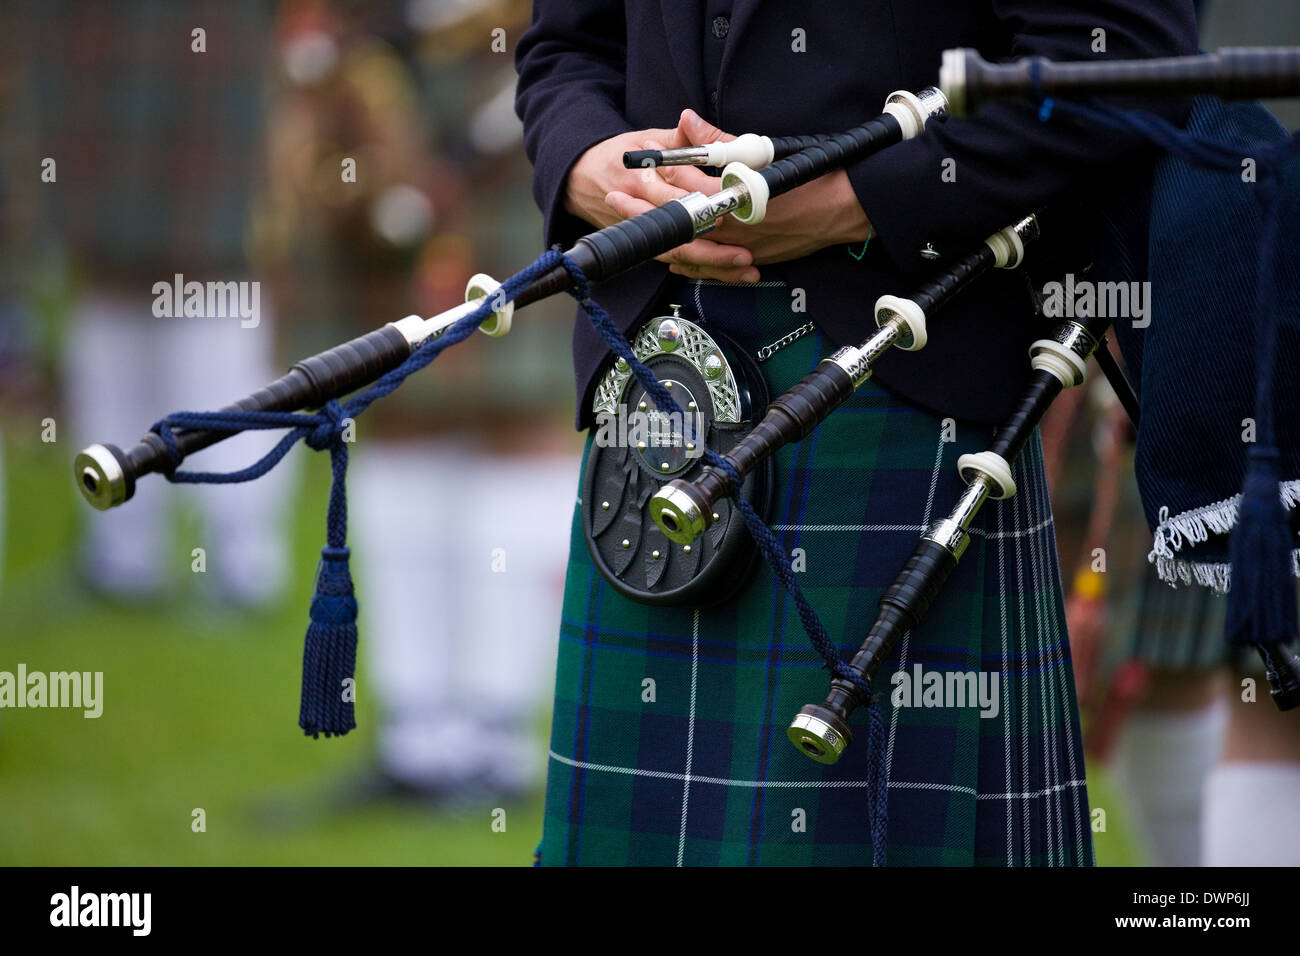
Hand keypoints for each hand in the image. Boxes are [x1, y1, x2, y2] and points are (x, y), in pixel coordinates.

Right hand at [563, 126, 757, 282]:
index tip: (731, 208)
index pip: (679, 191)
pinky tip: (727, 274)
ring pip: (677, 252)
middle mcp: (640, 206)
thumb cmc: (616, 156)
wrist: (578, 179)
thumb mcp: (645, 138)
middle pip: (680, 229)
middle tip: (745, 251)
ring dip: (711, 263)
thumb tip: (693, 121)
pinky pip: (674, 260)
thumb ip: (677, 137)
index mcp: (642, 177)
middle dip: (713, 244)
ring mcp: (640, 229)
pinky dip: (700, 269)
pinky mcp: (643, 242)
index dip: (707, 201)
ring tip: (744, 268)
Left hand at [603, 109, 873, 279]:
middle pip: (675, 226)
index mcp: (733, 200)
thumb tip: (686, 121)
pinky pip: (710, 267)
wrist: (847, 208)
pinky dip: (688, 261)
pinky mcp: (751, 261)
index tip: (633, 171)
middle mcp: (733, 230)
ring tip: (635, 228)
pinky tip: (671, 256)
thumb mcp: (765, 153)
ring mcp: (742, 249)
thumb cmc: (813, 178)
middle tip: (616, 200)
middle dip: (642, 213)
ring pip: (688, 251)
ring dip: (659, 238)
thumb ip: (720, 141)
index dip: (654, 180)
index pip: (680, 192)